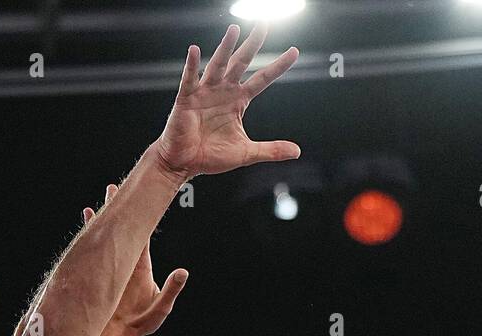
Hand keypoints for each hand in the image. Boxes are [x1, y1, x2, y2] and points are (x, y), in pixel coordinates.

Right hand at [84, 184, 188, 335]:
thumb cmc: (138, 326)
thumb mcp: (158, 311)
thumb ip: (170, 291)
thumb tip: (182, 272)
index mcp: (140, 266)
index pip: (139, 235)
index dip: (138, 217)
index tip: (135, 198)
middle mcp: (123, 263)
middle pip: (120, 231)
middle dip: (115, 210)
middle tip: (111, 188)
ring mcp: (108, 269)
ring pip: (103, 240)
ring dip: (97, 223)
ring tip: (93, 206)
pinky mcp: (94, 276)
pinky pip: (87, 255)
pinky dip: (85, 241)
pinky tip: (82, 229)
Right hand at [154, 23, 299, 180]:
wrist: (184, 164)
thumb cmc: (211, 156)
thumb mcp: (246, 153)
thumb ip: (271, 150)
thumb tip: (296, 152)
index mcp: (238, 101)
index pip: (262, 79)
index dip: (278, 66)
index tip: (294, 51)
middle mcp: (223, 91)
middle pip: (240, 63)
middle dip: (252, 44)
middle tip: (263, 25)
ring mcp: (204, 93)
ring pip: (217, 65)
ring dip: (225, 47)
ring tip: (234, 30)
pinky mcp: (186, 99)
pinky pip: (189, 79)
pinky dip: (191, 65)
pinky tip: (194, 50)